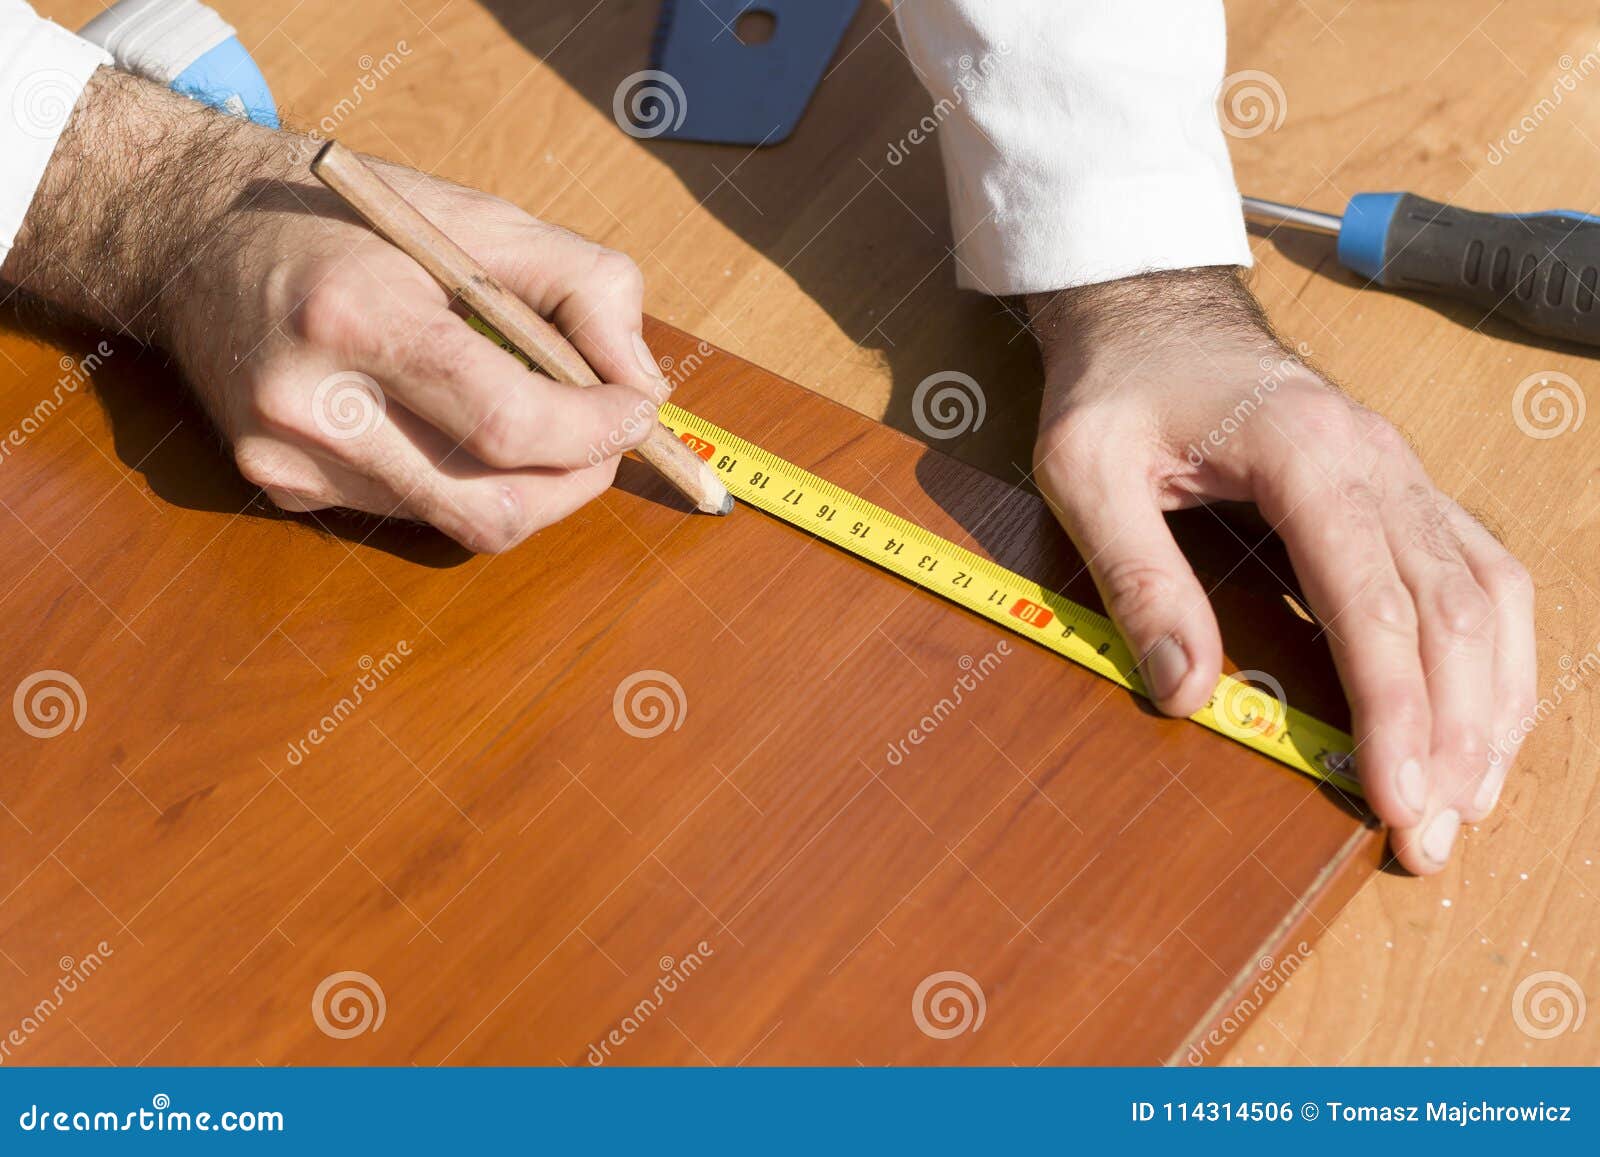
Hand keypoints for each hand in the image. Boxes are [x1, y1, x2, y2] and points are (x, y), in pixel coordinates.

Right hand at [2, 70, 663, 552]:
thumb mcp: (480, 217)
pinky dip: (462, 480)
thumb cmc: (353, 221)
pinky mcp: (283, 491)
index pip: (509, 424)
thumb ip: (586, 287)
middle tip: (605, 436)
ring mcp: (290, 461)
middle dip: (576, 482)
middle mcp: (312, 405)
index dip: (596, 432)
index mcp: (359, 318)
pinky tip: (451, 423)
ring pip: (458, 522)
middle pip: (489, 508)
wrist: (194, 234)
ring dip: (526, 484)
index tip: (638, 409)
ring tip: (537, 419)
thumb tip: (642, 384)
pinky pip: (413, 515)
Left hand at [1027, 268, 1535, 874]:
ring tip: (1466, 803)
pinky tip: (1481, 723)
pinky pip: (1481, 575)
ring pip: (1490, 598)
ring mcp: (1404, 474)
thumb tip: (1185, 692)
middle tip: (1428, 840)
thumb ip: (1135, 575)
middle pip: (1453, 614)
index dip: (1393, 713)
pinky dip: (1495, 657)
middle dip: (1451, 737)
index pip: (1373, 603)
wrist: (1152, 309)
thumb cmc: (1117, 385)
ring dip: (1492, 707)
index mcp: (1307, 453)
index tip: (1394, 802)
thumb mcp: (1087, 469)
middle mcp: (1381, 463)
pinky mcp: (1403, 492)